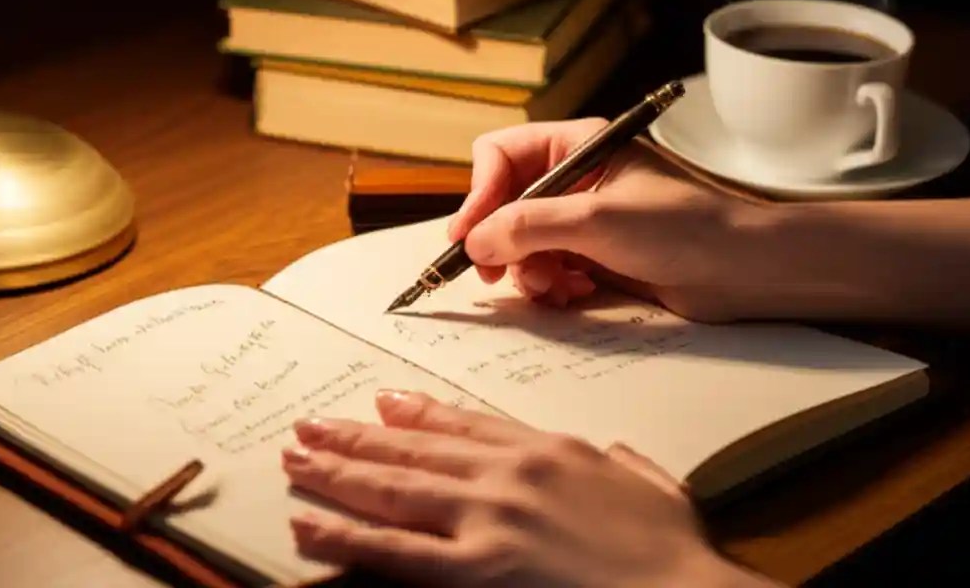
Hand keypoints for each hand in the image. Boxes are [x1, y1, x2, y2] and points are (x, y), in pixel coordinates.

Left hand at [282, 390, 775, 587]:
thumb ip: (622, 463)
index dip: (416, 412)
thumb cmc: (674, 551)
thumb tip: (614, 454)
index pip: (465, 422)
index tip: (381, 402)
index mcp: (548, 448)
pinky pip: (396, 551)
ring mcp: (489, 517)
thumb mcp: (652, 485)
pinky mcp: (478, 568)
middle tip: (312, 426)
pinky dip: (345, 537)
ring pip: (394, 487)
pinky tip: (308, 526)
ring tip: (295, 460)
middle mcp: (509, 472)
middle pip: (415, 447)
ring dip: (337, 473)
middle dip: (357, 437)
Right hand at [447, 119, 762, 320]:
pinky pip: (547, 268)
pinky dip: (550, 285)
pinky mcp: (596, 256)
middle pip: (504, 203)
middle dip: (500, 240)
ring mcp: (585, 219)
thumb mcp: (596, 220)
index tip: (468, 237)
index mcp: (577, 146)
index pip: (500, 156)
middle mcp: (576, 178)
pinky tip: (573, 294)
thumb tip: (473, 243)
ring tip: (553, 288)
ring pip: (522, 242)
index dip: (479, 195)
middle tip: (494, 274)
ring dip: (528, 270)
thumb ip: (527, 227)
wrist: (745, 270)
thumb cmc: (684, 227)